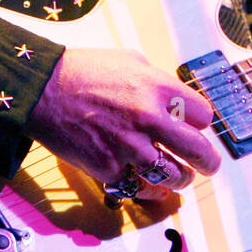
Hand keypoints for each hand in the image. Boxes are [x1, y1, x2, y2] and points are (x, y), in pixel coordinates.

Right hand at [26, 47, 219, 198]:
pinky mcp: (110, 168)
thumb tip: (174, 99)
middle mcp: (149, 118)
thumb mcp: (130, 61)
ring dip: (181, 179)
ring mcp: (130, 146)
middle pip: (198, 151)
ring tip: (181, 177)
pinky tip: (154, 187)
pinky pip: (141, 188)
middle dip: (207, 162)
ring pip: (174, 176)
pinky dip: (151, 190)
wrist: (44, 91)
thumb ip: (157, 81)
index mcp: (158, 88)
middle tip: (208, 165)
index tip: (198, 128)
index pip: (203, 116)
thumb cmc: (82, 71)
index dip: (201, 123)